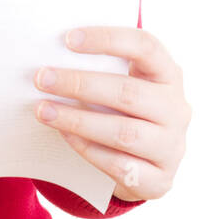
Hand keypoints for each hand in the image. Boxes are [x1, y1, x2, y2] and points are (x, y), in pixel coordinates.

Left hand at [33, 27, 190, 202]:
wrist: (146, 166)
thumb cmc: (125, 110)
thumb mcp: (124, 82)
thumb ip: (102, 67)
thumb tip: (53, 57)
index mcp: (169, 74)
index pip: (145, 47)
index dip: (108, 39)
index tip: (68, 39)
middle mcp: (176, 109)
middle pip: (129, 92)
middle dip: (80, 84)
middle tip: (42, 78)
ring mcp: (171, 147)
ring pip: (124, 132)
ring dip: (78, 120)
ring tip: (43, 110)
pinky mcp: (159, 180)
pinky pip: (120, 165)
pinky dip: (87, 148)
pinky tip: (64, 134)